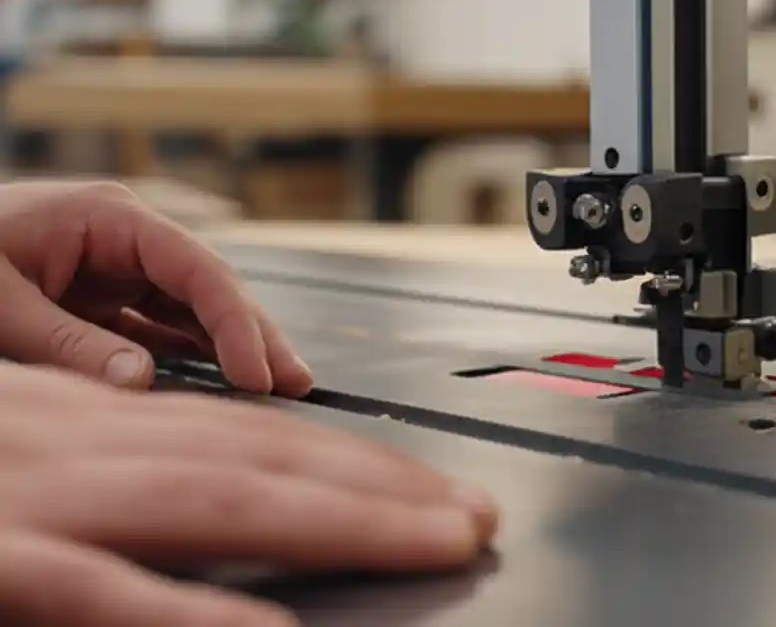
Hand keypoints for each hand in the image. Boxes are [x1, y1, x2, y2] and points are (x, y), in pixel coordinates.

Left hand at [0, 181, 310, 395]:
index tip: (257, 375)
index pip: (194, 268)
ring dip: (228, 349)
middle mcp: (124, 238)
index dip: (235, 322)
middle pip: (208, 288)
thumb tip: (143, 381)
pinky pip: (157, 329)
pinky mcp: (100, 298)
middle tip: (296, 384)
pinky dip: (186, 359)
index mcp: (108, 217)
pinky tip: (216, 387)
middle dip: (253, 335)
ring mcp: (114, 268)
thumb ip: (68, 345)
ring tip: (272, 390)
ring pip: (190, 310)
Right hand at [0, 364, 498, 626]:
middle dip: (383, 482)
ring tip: (439, 541)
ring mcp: (37, 498)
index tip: (429, 485)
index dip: (350, 459)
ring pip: (220, 499)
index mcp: (86, 422)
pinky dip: (195, 610)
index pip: (244, 431)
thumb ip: (107, 474)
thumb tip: (203, 491)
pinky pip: (102, 591)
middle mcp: (79, 442)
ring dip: (346, 519)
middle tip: (475, 514)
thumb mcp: (13, 460)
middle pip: (263, 454)